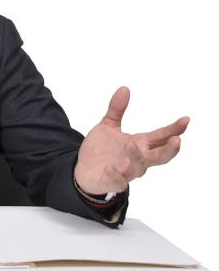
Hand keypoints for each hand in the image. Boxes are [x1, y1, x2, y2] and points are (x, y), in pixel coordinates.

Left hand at [74, 86, 189, 195]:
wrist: (84, 170)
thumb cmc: (101, 149)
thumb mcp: (108, 126)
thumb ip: (116, 109)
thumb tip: (125, 88)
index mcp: (140, 144)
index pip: (161, 136)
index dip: (174, 129)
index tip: (186, 119)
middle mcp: (138, 158)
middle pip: (160, 156)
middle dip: (169, 150)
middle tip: (177, 140)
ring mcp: (127, 171)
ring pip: (140, 167)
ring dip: (137, 156)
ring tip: (130, 144)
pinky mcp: (113, 181)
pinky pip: (118, 181)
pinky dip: (115, 175)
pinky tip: (110, 167)